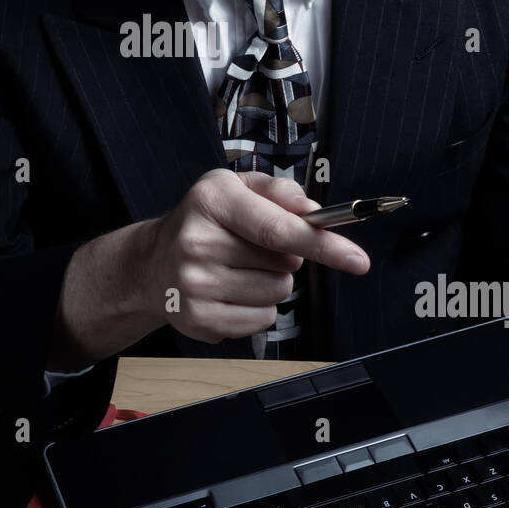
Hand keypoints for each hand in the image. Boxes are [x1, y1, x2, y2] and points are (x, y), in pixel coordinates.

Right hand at [143, 168, 369, 345]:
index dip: (323, 244)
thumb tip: (313, 212)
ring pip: (276, 295)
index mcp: (211, 200)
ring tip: (239, 270)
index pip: (277, 228)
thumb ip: (280, 192)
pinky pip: (261, 320)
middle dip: (285, 258)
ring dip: (271, 284)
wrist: (152, 262)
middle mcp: (197, 242)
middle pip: (284, 266)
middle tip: (253, 248)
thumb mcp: (237, 188)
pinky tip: (231, 292)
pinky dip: (257, 308)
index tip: (356, 259)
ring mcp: (194, 285)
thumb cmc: (205, 221)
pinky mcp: (197, 319)